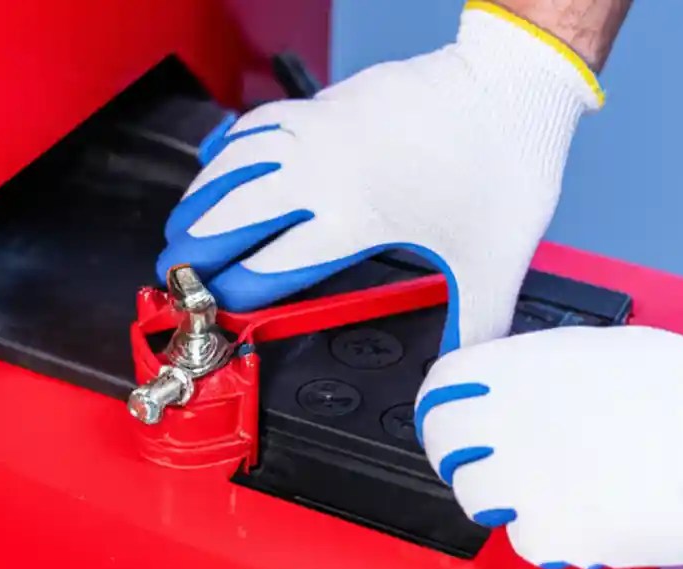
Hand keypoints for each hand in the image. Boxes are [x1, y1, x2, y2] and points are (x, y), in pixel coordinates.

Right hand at [157, 2, 603, 351]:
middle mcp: (324, 172)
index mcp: (355, 217)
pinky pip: (257, 124)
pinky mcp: (328, 103)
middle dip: (194, 249)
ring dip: (201, 196)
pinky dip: (230, 147)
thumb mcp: (493, 260)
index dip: (233, 291)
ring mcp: (320, 131)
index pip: (269, 264)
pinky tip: (223, 159)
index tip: (213, 306)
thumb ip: (475, 324)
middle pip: (233, 213)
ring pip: (235, 164)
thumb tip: (465, 372)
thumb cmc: (501, 161)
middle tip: (171, 272)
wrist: (511, 82)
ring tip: (180, 223)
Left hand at [414, 325, 682, 568]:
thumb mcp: (594, 351)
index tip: (456, 424)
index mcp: (514, 371)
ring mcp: (525, 483)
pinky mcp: (554, 535)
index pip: (437, 395)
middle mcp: (506, 425)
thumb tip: (519, 388)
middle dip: (467, 458)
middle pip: (445, 452)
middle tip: (500, 463)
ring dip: (508, 497)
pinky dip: (553, 534)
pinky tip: (589, 512)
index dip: (445, 412)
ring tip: (558, 486)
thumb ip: (539, 371)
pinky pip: (528, 542)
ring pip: (480, 502)